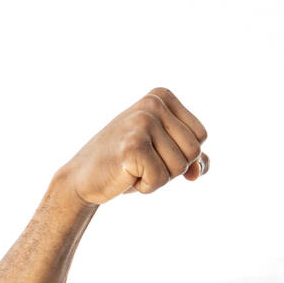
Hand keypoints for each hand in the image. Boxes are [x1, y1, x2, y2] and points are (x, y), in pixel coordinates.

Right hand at [56, 88, 209, 205]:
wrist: (82, 177)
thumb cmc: (126, 163)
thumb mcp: (163, 153)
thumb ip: (192, 157)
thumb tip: (197, 171)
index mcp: (162, 96)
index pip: (201, 136)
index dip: (181, 154)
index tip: (153, 150)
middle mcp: (153, 104)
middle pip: (194, 151)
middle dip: (172, 168)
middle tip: (142, 161)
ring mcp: (142, 122)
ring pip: (181, 167)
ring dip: (159, 178)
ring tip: (134, 167)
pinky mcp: (132, 145)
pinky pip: (161, 178)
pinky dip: (146, 186)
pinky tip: (126, 175)